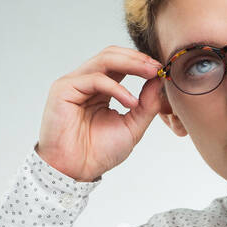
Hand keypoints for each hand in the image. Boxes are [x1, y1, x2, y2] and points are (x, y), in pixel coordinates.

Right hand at [34, 45, 169, 181]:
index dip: (141, 63)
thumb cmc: (99, 153)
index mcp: (100, 89)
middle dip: (138, 59)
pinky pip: (95, 79)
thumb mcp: (132, 127)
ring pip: (104, 60)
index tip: (162, 70)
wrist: (77, 171)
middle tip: (157, 67)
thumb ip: (146, 105)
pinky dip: (117, 88)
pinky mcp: (64, 89)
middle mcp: (86, 82)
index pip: (120, 64)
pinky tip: (131, 102)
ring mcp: (74, 83)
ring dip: (130, 64)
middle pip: (112, 55)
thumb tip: (159, 81)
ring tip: (151, 73)